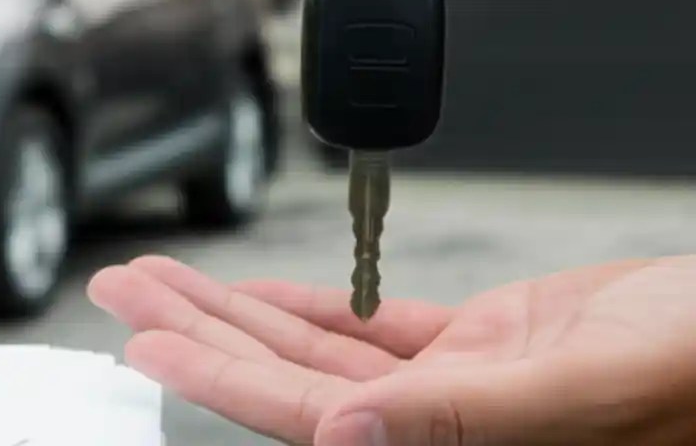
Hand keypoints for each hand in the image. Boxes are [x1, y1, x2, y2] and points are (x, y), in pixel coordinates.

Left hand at [88, 255, 695, 444]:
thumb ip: (460, 416)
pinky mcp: (474, 347)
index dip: (214, 375)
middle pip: (283, 374)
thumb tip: (342, 436)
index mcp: (447, 443)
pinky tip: (263, 292)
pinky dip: (313, 303)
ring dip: (238, 310)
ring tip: (166, 280)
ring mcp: (450, 384)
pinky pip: (370, 326)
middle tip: (125, 290)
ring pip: (315, 346)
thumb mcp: (586, 390)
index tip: (144, 343)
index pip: (300, 413)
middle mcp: (433, 422)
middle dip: (196, 329)